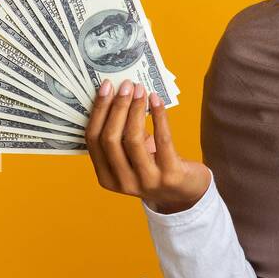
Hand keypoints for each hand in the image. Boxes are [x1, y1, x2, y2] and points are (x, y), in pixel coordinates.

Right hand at [85, 78, 211, 214]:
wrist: (185, 192)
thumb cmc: (155, 166)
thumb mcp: (132, 156)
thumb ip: (121, 135)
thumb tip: (116, 94)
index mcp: (106, 177)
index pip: (93, 141)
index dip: (98, 111)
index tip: (105, 87)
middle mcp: (123, 183)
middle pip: (111, 139)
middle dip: (117, 107)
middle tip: (126, 85)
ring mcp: (147, 182)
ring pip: (133, 139)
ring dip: (136, 110)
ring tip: (141, 90)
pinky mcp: (170, 176)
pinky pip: (162, 140)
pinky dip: (158, 116)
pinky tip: (157, 100)